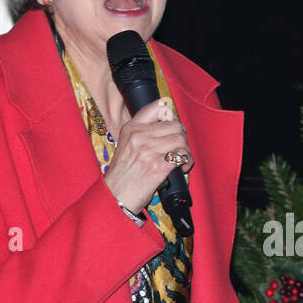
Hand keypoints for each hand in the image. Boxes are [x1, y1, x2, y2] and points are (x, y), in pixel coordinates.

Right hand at [103, 98, 193, 212]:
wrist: (115, 196)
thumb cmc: (123, 174)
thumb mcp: (125, 145)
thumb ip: (142, 134)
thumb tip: (168, 126)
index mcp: (131, 128)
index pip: (157, 107)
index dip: (171, 115)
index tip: (173, 127)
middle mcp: (139, 136)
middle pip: (175, 125)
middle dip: (182, 137)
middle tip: (179, 148)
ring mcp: (148, 150)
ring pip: (181, 140)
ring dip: (186, 151)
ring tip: (181, 159)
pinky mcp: (158, 166)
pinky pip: (182, 156)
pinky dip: (187, 161)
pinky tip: (182, 168)